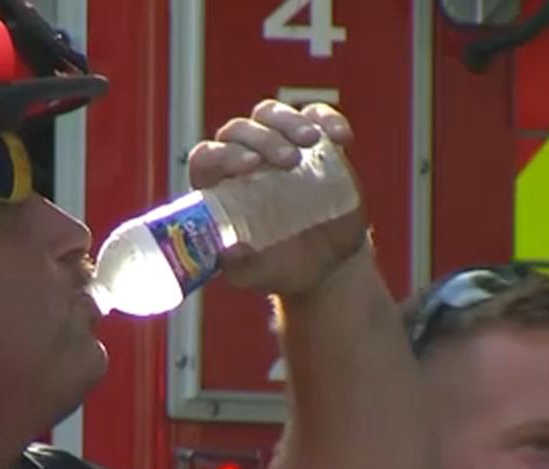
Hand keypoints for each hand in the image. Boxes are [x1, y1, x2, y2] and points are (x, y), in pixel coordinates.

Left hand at [187, 100, 369, 297]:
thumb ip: (239, 266)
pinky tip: (340, 138)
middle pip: (239, 130)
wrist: (326, 264)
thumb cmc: (281, 266)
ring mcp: (278, 145)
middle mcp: (243, 160)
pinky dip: (327, 119)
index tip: (250, 166)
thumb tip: (230, 251)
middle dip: (262, 139)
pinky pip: (315, 115)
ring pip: (270, 114)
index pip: (207, 157)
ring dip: (289, 122)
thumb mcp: (257, 274)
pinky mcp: (314, 141)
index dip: (224, 155)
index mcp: (220, 188)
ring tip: (312, 142)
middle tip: (289, 161)